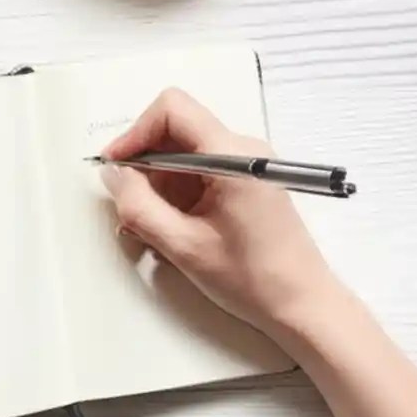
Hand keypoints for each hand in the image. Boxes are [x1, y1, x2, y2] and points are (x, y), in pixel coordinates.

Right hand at [101, 88, 339, 331]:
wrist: (303, 306)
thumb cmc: (251, 279)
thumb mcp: (183, 245)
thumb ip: (139, 205)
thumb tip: (113, 174)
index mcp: (232, 156)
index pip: (172, 110)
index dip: (135, 133)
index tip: (116, 168)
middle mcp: (242, 150)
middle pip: (176, 133)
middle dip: (145, 167)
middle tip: (129, 208)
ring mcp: (246, 167)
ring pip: (184, 157)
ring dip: (159, 188)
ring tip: (150, 230)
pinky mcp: (246, 185)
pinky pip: (200, 175)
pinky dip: (177, 197)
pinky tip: (172, 231)